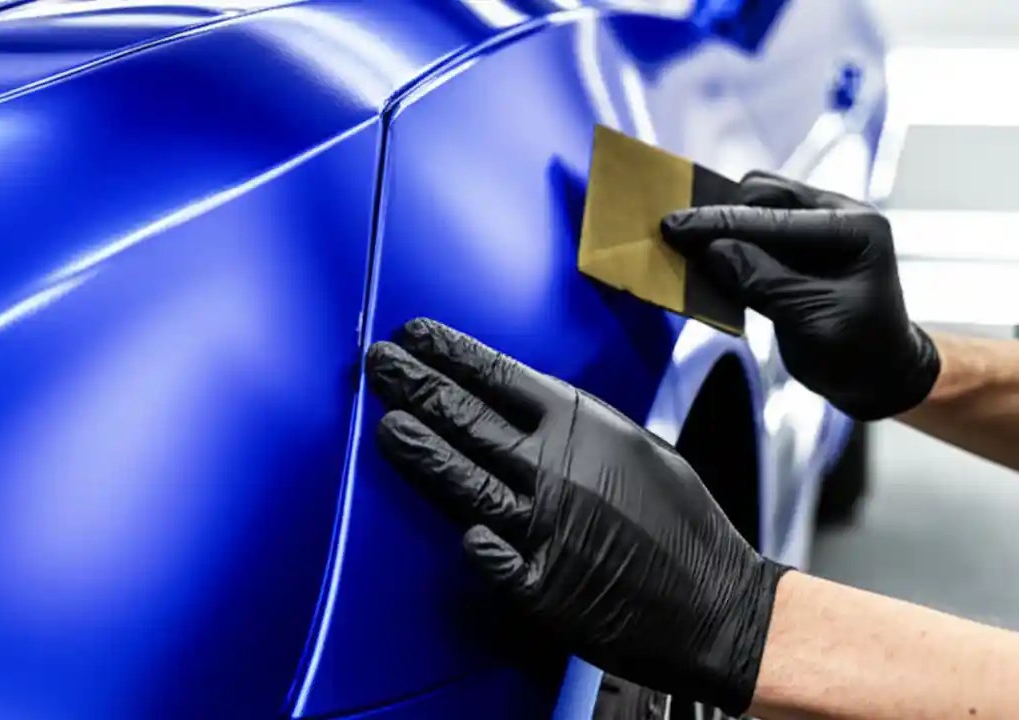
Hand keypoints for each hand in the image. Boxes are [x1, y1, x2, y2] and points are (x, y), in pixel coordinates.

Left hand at [365, 318, 786, 715]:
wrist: (719, 604)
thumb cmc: (680, 523)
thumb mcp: (635, 447)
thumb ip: (575, 425)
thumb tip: (521, 404)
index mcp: (583, 425)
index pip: (498, 375)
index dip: (449, 353)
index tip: (413, 336)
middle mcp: (558, 469)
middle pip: (467, 419)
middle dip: (416, 387)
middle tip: (379, 365)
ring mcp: (546, 527)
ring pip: (463, 480)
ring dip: (419, 452)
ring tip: (384, 426)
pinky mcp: (542, 584)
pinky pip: (491, 557)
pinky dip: (472, 540)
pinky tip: (450, 526)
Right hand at [661, 171, 939, 419]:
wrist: (879, 373)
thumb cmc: (856, 353)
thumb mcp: (810, 322)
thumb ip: (762, 282)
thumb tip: (712, 251)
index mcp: (855, 230)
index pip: (775, 218)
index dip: (719, 222)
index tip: (673, 225)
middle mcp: (839, 215)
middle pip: (765, 194)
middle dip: (722, 214)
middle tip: (678, 235)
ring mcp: (820, 223)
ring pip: (759, 202)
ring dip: (725, 222)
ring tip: (691, 244)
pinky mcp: (801, 240)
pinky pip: (758, 223)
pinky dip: (732, 236)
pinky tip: (710, 254)